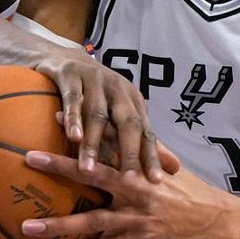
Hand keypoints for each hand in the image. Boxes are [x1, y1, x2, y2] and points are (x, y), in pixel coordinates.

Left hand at [18, 145, 231, 238]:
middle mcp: (133, 187)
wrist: (214, 221)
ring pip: (90, 221)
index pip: (107, 141)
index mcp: (138, 165)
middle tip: (29, 158)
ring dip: (56, 225)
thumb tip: (127, 128)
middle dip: (61, 166)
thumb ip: (142, 149)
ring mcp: (133, 215)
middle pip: (93, 174)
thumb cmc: (188, 191)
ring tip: (26, 226)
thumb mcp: (166, 165)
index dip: (83, 128)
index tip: (57, 115)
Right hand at [36, 50, 174, 182]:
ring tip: (89, 170)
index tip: (156, 181)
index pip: (146, 131)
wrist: (65, 57)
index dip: (151, 155)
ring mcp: (94, 80)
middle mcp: (117, 88)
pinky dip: (73, 118)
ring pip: (97, 114)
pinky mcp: (71, 76)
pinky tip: (73, 137)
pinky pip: (73, 99)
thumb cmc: (96, 92)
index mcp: (133, 99)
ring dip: (94, 143)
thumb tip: (174, 168)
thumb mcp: (120, 112)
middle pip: (127, 122)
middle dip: (128, 151)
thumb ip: (143, 140)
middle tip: (128, 179)